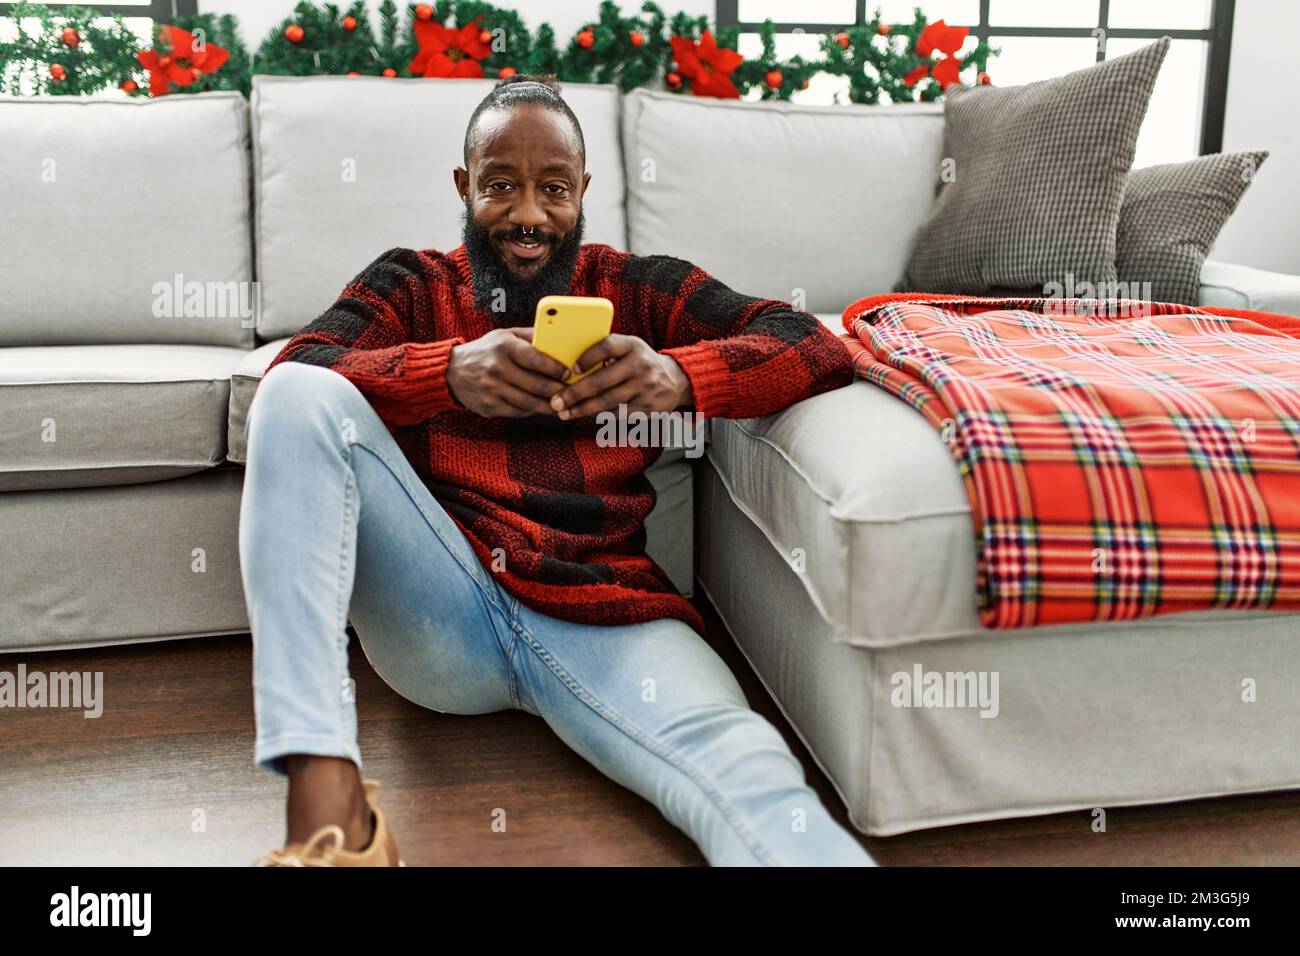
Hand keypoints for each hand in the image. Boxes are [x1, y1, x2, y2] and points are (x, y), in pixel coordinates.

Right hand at [446, 327, 569, 416]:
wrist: (451, 371)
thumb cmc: (485, 351)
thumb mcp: (504, 335)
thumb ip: (530, 336)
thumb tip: (558, 338)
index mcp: (503, 347)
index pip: (535, 359)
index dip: (555, 368)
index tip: (568, 374)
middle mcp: (497, 368)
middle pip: (536, 385)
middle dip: (558, 391)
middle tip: (572, 393)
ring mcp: (492, 389)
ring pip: (529, 403)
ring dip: (549, 406)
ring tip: (563, 404)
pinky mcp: (489, 406)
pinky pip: (518, 411)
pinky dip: (533, 411)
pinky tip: (543, 408)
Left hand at [549, 333, 693, 419]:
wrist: (676, 381)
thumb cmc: (640, 362)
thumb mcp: (629, 348)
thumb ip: (606, 352)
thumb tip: (570, 363)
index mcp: (633, 345)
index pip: (607, 346)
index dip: (587, 357)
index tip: (571, 369)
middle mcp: (641, 365)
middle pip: (602, 380)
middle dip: (575, 393)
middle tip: (556, 401)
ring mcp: (645, 388)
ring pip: (607, 401)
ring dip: (582, 409)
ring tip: (563, 413)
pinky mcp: (646, 407)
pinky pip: (617, 414)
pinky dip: (598, 416)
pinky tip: (583, 415)